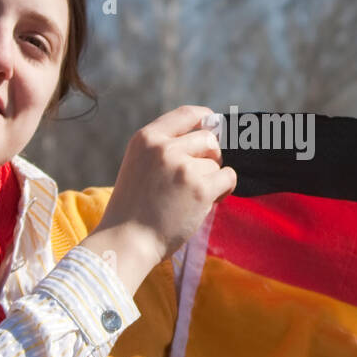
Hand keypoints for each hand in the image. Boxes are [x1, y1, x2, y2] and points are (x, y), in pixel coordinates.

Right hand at [82, 105, 237, 292]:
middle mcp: (164, 148)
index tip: (213, 127)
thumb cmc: (133, 210)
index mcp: (146, 138)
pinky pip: (228, 178)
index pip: (186, 114)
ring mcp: (183, 167)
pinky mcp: (200, 188)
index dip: (206, 119)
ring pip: (216, 163)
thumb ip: (164, 149)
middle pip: (208, 139)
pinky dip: (224, 190)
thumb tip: (208, 137)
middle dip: (211, 157)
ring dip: (212, 179)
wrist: (127, 241)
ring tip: (191, 198)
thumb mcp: (139, 165)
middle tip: (199, 178)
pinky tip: (208, 202)